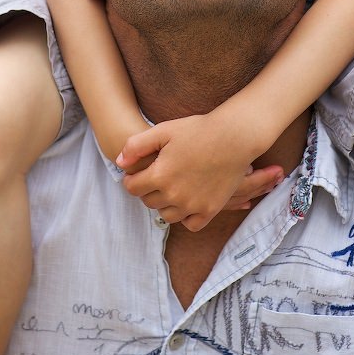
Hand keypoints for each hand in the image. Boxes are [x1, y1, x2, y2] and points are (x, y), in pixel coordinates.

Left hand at [116, 113, 284, 231]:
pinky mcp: (210, 210)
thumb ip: (136, 146)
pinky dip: (185, 216)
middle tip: (154, 178)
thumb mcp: (163, 130)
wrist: (233, 137)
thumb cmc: (197, 130)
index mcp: (160, 176)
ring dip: (164, 204)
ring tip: (169, 189)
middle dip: (147, 190)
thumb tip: (120, 162)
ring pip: (167, 215)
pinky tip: (186, 201)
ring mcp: (193, 205)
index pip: (132, 188)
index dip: (131, 179)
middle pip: (149, 202)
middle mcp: (175, 195)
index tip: (135, 174)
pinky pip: (190, 224)